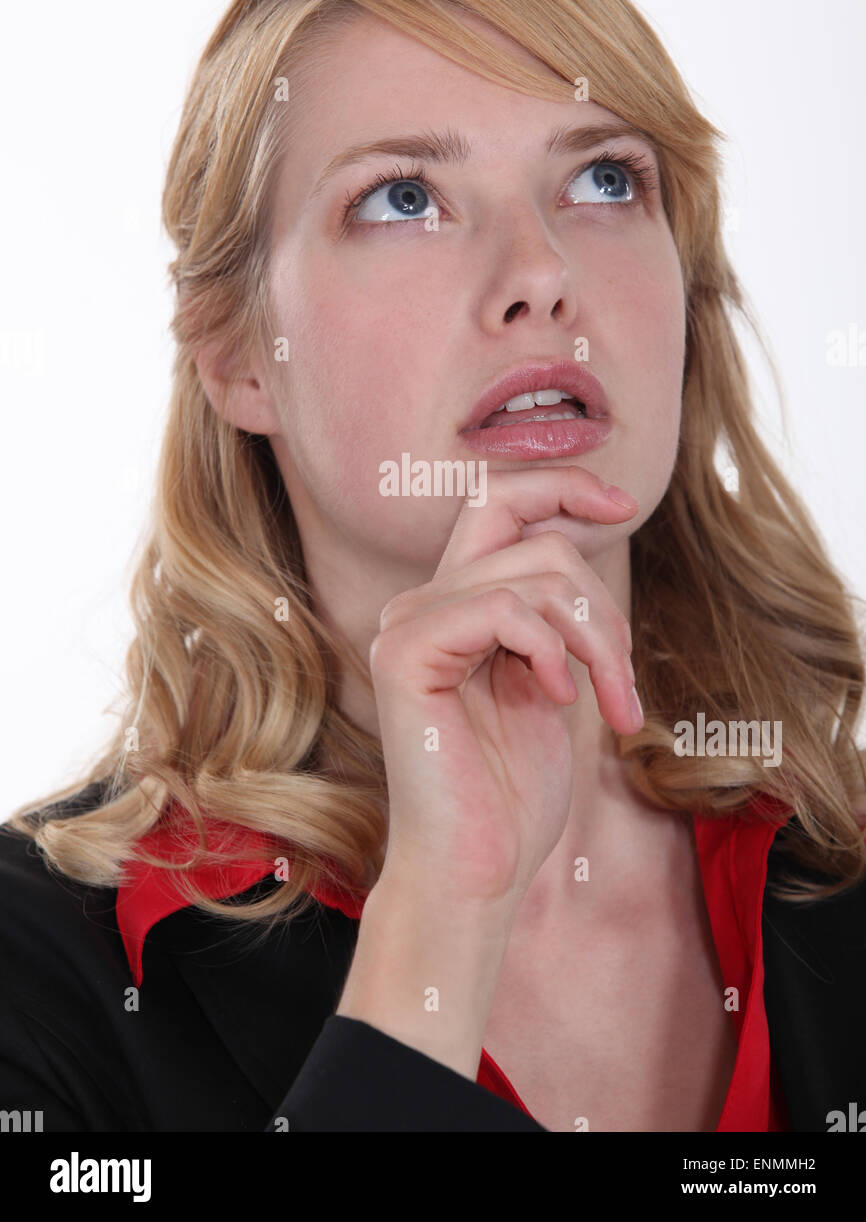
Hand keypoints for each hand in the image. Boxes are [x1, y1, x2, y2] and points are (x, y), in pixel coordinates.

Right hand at [369, 464, 639, 911]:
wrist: (477, 871)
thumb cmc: (513, 792)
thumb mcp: (550, 680)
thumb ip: (551, 612)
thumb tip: (583, 531)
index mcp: (450, 605)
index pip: (497, 500)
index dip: (560, 485)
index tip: (622, 503)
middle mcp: (420, 604)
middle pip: (516, 516)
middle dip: (595, 586)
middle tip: (624, 668)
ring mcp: (405, 625)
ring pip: (529, 570)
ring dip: (597, 637)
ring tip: (613, 702)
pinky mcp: (404, 655)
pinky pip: (501, 605)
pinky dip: (550, 648)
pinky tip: (559, 700)